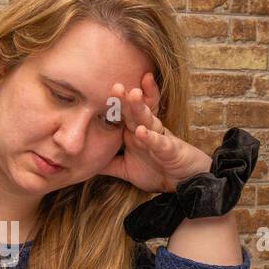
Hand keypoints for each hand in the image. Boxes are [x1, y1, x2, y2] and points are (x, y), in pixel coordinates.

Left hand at [97, 71, 211, 193]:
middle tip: (115, 85)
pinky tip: (142, 131)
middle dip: (125, 98)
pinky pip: (160, 142)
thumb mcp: (126, 170)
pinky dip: (151, 137)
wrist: (184, 183)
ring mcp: (159, 138)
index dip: (115, 103)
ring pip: (149, 120)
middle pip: (135, 111)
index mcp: (135, 133)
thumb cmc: (157, 171)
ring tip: (132, 94)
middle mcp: (147, 131)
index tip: (101, 91)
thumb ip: (108, 164)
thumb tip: (84, 163)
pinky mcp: (171, 150)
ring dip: (140, 108)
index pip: (124, 114)